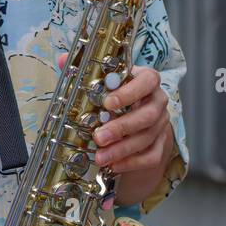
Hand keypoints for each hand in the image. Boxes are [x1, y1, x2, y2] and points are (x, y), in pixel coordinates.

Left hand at [57, 58, 173, 182]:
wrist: (134, 120)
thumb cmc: (116, 97)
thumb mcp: (102, 83)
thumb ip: (86, 72)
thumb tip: (64, 59)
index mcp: (146, 81)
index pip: (148, 81)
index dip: (130, 92)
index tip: (108, 102)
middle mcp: (157, 101)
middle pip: (147, 114)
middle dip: (122, 127)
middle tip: (99, 137)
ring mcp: (161, 124)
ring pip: (147, 137)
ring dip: (122, 149)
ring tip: (100, 156)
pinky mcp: (160, 144)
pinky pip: (151, 156)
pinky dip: (132, 163)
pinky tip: (114, 165)